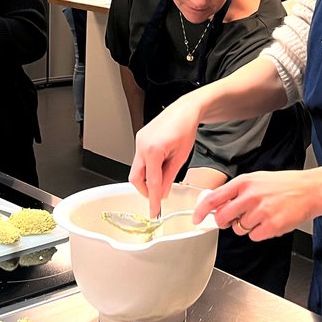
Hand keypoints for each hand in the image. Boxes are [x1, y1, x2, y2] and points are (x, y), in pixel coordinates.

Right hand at [129, 91, 205, 217]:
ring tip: (165, 174)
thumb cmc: (185, 128)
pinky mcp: (140, 138)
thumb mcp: (181, 157)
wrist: (185, 110)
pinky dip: (149, 166)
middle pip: (136, 177)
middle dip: (146, 190)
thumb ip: (170, 177)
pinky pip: (140, 158)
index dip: (153, 200)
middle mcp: (142, 145)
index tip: (154, 212)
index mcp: (153, 150)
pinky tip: (161, 164)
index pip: (152, 182)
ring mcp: (139, 141)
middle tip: (158, 196)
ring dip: (148, 177)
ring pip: (137, 168)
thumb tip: (163, 193)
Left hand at [195, 170, 314, 240]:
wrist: (309, 190)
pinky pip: (254, 236)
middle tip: (234, 219)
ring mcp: (261, 212)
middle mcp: (250, 196)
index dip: (202, 211)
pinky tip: (270, 221)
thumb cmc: (283, 185)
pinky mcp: (271, 226)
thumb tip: (217, 204)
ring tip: (262, 214)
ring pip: (239, 229)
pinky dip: (260, 232)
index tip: (196, 218)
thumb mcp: (256, 179)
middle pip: (223, 218)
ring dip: (247, 226)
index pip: (214, 198)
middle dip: (225, 222)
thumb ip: (236, 191)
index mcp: (244, 182)